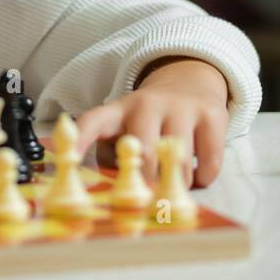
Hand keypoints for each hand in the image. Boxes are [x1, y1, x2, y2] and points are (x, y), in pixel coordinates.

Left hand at [72, 58, 229, 188]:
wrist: (190, 81)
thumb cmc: (149, 120)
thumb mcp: (124, 128)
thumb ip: (114, 159)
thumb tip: (113, 195)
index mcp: (118, 110)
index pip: (93, 121)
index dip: (79, 140)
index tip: (69, 161)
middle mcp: (147, 104)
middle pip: (145, 153)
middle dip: (148, 182)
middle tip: (150, 199)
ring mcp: (181, 106)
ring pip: (179, 164)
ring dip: (177, 184)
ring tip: (174, 179)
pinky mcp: (211, 115)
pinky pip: (208, 165)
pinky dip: (203, 179)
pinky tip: (197, 170)